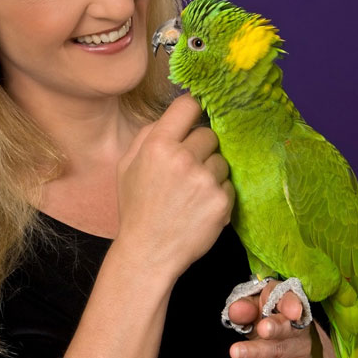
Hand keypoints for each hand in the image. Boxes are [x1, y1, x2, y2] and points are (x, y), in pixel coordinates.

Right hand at [115, 94, 234, 280]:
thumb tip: (175, 115)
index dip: (193, 109)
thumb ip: (148, 135)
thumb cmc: (136, 207)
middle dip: (201, 147)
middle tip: (188, 168)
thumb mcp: (127, 165)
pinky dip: (218, 194)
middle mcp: (183, 158)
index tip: (194, 118)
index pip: (187, 106)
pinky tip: (200, 207)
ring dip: (211, 171)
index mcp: (157, 145)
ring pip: (221, 160)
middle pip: (209, 133)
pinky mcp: (221, 201)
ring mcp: (205, 180)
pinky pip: (229, 184)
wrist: (148, 252)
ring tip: (192, 192)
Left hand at [227, 280, 322, 357]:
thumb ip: (245, 309)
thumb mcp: (258, 311)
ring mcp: (300, 348)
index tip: (290, 310)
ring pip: (279, 349)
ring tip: (237, 353)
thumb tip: (234, 310)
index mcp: (286, 304)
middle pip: (285, 325)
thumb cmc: (273, 321)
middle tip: (262, 329)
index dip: (289, 303)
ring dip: (259, 351)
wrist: (304, 350)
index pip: (288, 298)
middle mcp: (297, 325)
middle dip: (275, 327)